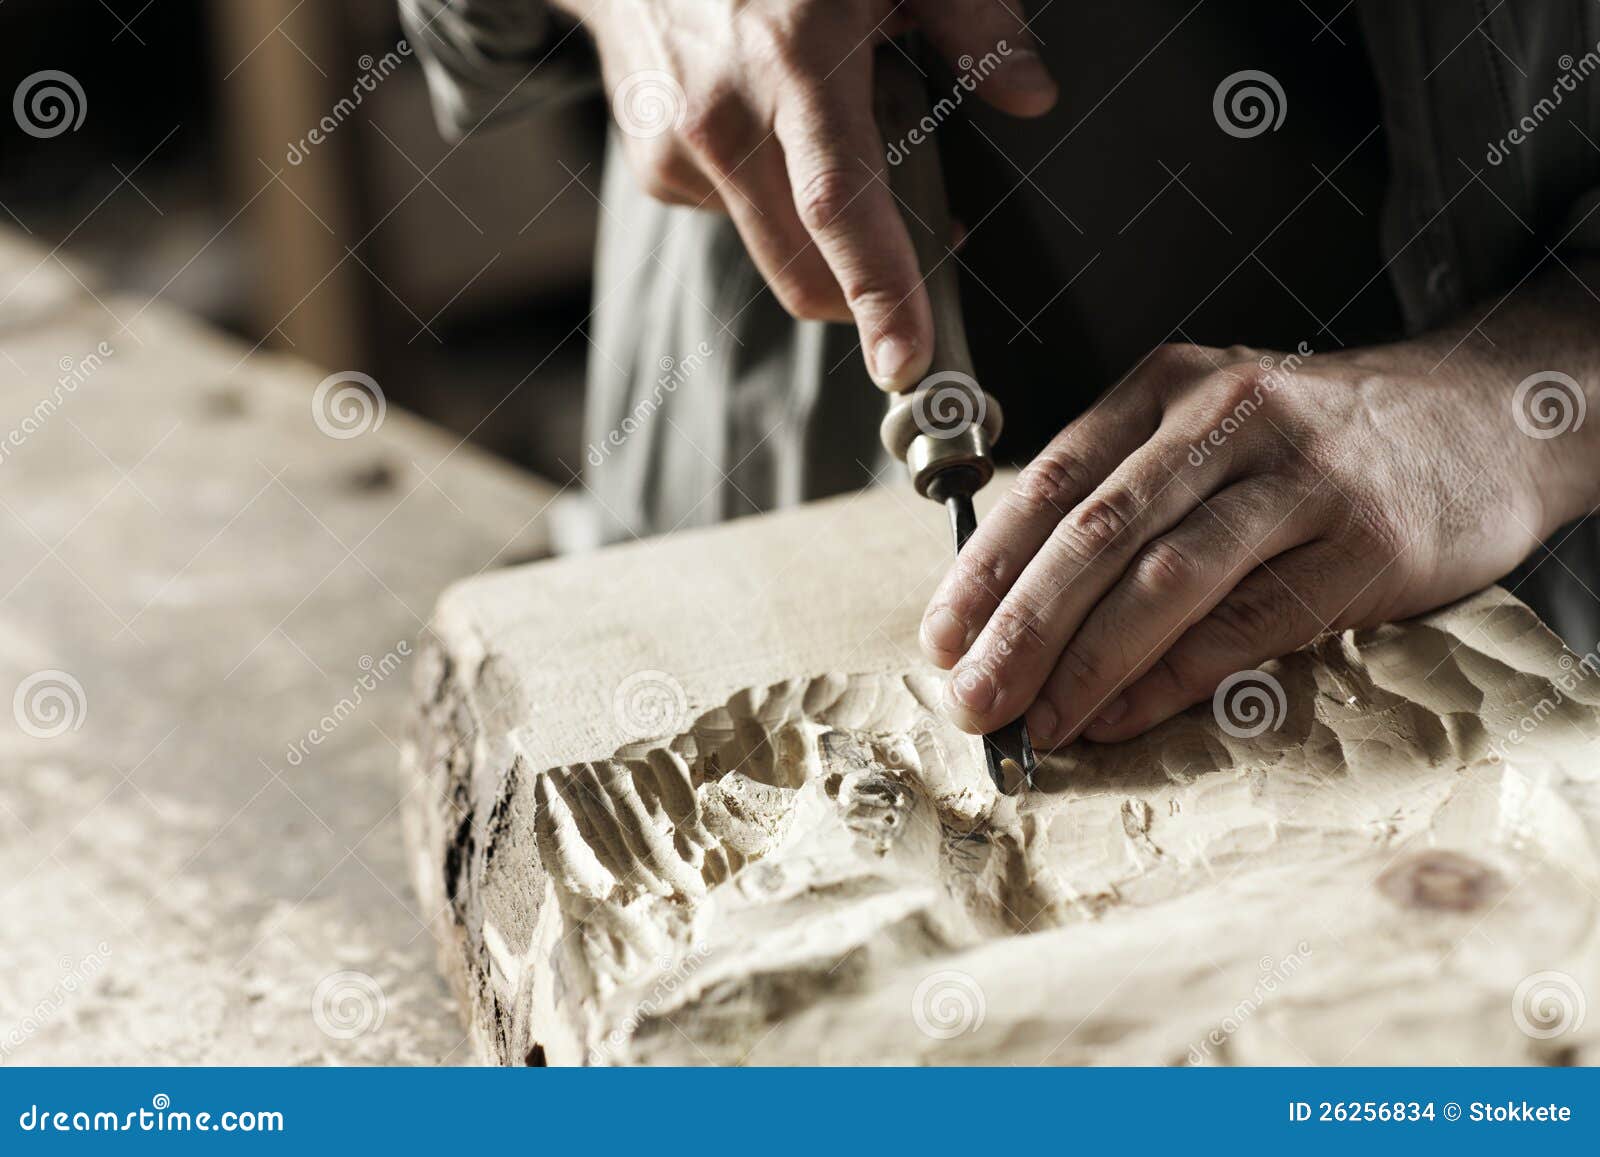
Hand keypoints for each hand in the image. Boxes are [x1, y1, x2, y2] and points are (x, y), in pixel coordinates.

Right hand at [552, 0, 1055, 387]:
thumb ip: (972, 20)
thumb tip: (1032, 96)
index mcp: (793, 62)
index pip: (840, 203)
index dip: (878, 292)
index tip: (907, 361)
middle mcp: (725, 117)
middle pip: (803, 269)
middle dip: (866, 297)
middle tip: (925, 258)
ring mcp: (680, 150)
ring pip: (775, 251)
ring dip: (819, 233)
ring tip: (829, 134)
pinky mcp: (655, 171)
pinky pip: (736, 219)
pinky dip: (771, 195)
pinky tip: (767, 124)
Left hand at [918, 338, 1591, 746]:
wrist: (1484, 416)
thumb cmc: (1315, 442)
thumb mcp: (1210, 428)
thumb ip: (1124, 498)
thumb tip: (1020, 612)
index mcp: (1168, 387)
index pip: (1052, 481)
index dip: (986, 566)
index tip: (940, 636)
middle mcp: (1227, 418)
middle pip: (1096, 532)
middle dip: (1019, 627)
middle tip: (971, 699)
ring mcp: (1300, 478)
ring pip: (1168, 577)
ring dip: (1088, 663)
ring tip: (1037, 723)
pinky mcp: (1365, 544)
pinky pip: (1250, 622)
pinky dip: (1176, 676)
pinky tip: (1123, 716)